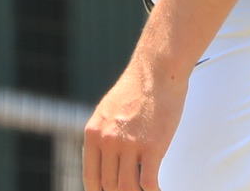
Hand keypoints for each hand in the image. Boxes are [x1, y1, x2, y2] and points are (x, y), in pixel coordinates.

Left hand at [84, 54, 185, 190]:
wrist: (157, 70)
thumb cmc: (136, 89)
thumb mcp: (107, 110)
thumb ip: (102, 135)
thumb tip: (102, 160)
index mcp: (93, 133)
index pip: (91, 178)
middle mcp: (107, 141)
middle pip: (110, 185)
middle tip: (133, 189)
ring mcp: (129, 144)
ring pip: (127, 188)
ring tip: (145, 189)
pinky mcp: (152, 146)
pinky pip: (148, 183)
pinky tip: (157, 190)